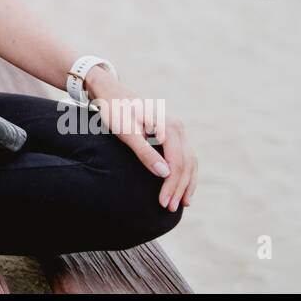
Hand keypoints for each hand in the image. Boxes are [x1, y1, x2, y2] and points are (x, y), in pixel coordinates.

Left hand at [83, 71, 196, 212]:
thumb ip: (145, 152)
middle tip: (171, 208)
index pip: (177, 163)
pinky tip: (181, 185)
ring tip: (182, 203)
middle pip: (186, 163)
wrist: (110, 92)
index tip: (164, 203)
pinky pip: (185, 155)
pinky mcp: (172, 132)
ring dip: (186, 182)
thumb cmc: (115, 111)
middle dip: (180, 188)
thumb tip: (165, 173)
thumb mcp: (126, 132)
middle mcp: (178, 127)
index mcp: (169, 127)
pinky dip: (185, 172)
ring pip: (190, 160)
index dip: (171, 185)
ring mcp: (177, 129)